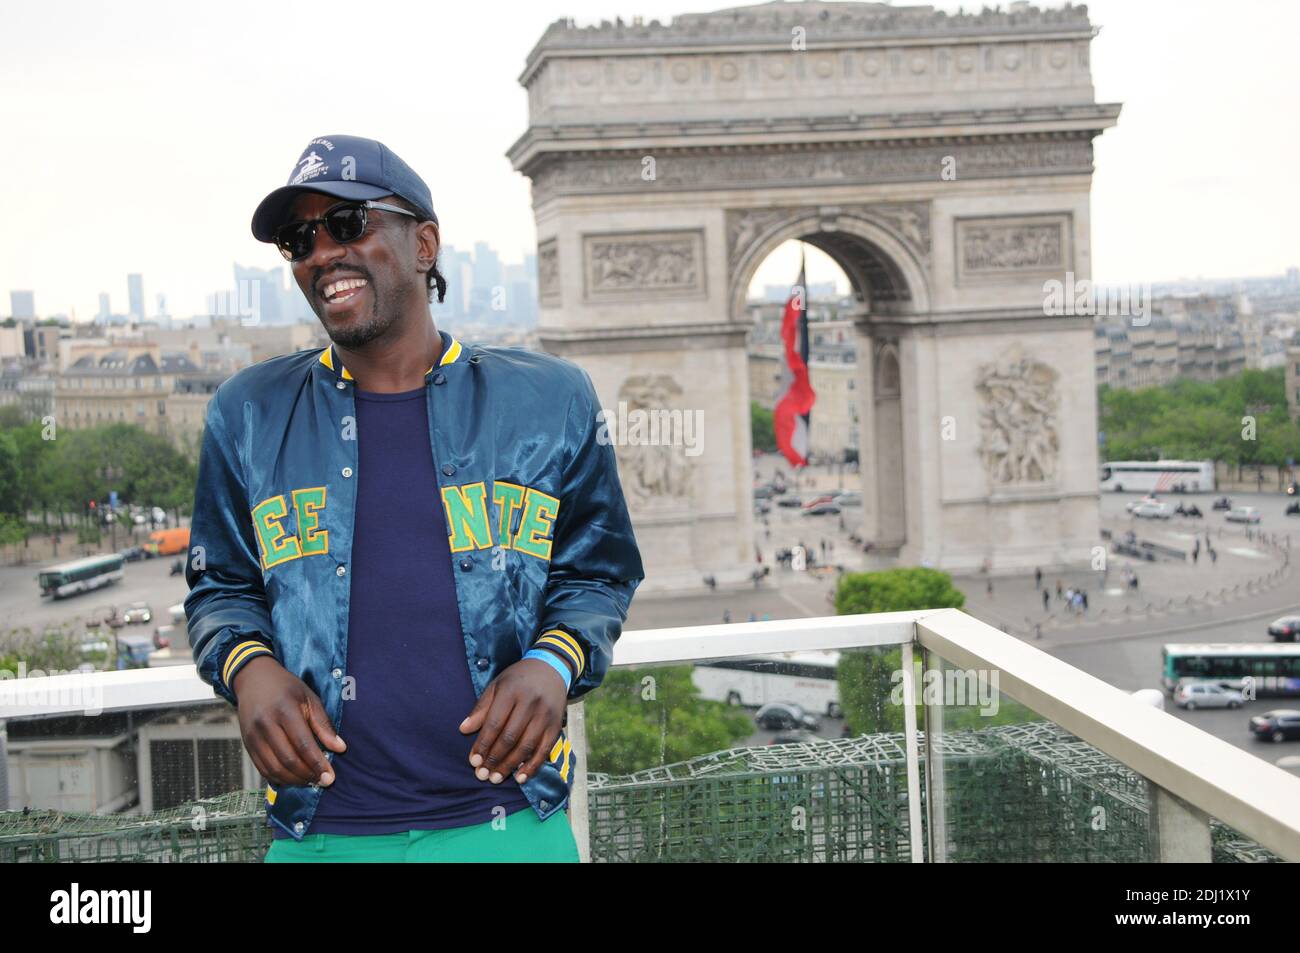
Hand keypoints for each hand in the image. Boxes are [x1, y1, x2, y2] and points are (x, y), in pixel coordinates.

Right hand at [233, 655, 345, 786]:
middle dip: (307, 775)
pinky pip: (262, 768)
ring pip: (274, 768)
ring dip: (294, 780)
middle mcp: (266, 724)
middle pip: (288, 759)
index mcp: (285, 710)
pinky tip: (292, 778)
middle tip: (322, 782)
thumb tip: (340, 748)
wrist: (253, 679)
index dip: (317, 763)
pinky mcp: (246, 744)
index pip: (303, 744)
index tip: (330, 777)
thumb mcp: (309, 698)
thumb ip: (323, 724)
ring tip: (310, 781)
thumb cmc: (286, 688)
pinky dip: (278, 778)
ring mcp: (253, 736)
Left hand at [459, 657, 566, 784]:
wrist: (551, 668)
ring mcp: (545, 715)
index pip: (494, 723)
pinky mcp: (556, 725)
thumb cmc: (518, 679)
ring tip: (495, 778)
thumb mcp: (497, 686)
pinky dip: (532, 766)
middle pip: (510, 737)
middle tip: (482, 775)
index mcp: (511, 691)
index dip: (483, 744)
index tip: (473, 761)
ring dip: (510, 766)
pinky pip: (544, 750)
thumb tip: (463, 730)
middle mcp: (530, 703)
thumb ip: (481, 708)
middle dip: (494, 759)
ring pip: (526, 746)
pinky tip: (520, 777)